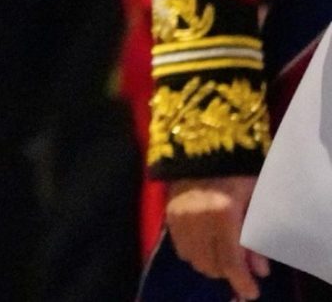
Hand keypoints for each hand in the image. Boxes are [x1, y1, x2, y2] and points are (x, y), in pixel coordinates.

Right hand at [166, 176, 268, 299]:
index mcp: (222, 214)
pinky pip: (180, 247)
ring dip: (210, 263)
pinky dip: (194, 252)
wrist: (202, 142)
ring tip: (222, 255)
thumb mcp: (254, 200)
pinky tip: (204, 244)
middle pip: (210, 263)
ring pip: (193, 258)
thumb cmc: (236, 169)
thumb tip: (261, 269)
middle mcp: (197, 219)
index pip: (230, 260)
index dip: (241, 281)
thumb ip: (255, 236)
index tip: (251, 292)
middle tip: (239, 267)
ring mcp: (179, 217)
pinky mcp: (168, 213)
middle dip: (227, 271)